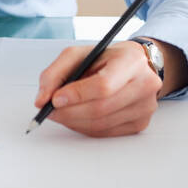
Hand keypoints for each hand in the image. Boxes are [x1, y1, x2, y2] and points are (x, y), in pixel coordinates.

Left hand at [33, 39, 165, 137]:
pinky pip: (105, 133)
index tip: (55, 99)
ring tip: (60, 113)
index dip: (77, 95)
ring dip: (74, 122)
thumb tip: (42, 100)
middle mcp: (144, 85)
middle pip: (101, 108)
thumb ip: (55, 73)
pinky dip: (85, 127)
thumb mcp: (79, 54)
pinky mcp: (140, 123)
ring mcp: (145, 107)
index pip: (103, 85)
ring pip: (101, 124)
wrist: (137, 66)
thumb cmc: (107, 59)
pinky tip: (76, 118)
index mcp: (131, 62)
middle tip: (49, 110)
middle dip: (69, 112)